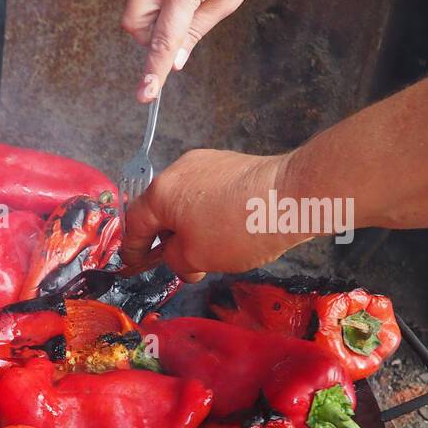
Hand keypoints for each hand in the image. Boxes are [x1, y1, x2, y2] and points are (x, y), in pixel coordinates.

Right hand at [121, 149, 306, 281]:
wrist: (292, 196)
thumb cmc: (238, 228)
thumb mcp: (196, 257)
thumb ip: (175, 260)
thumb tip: (177, 258)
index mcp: (160, 193)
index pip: (135, 224)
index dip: (134, 249)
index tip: (136, 264)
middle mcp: (177, 171)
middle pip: (160, 209)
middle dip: (167, 238)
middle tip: (180, 263)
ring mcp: (204, 162)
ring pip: (185, 201)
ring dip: (189, 226)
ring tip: (207, 250)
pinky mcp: (229, 163)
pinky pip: (207, 192)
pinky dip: (207, 213)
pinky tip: (225, 230)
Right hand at [123, 0, 294, 101]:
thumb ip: (196, 30)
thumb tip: (176, 59)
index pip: (162, 40)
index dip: (154, 70)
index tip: (146, 93)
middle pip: (132, 22)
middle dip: (147, 36)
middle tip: (176, 32)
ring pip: (133, 1)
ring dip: (150, 15)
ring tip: (184, 4)